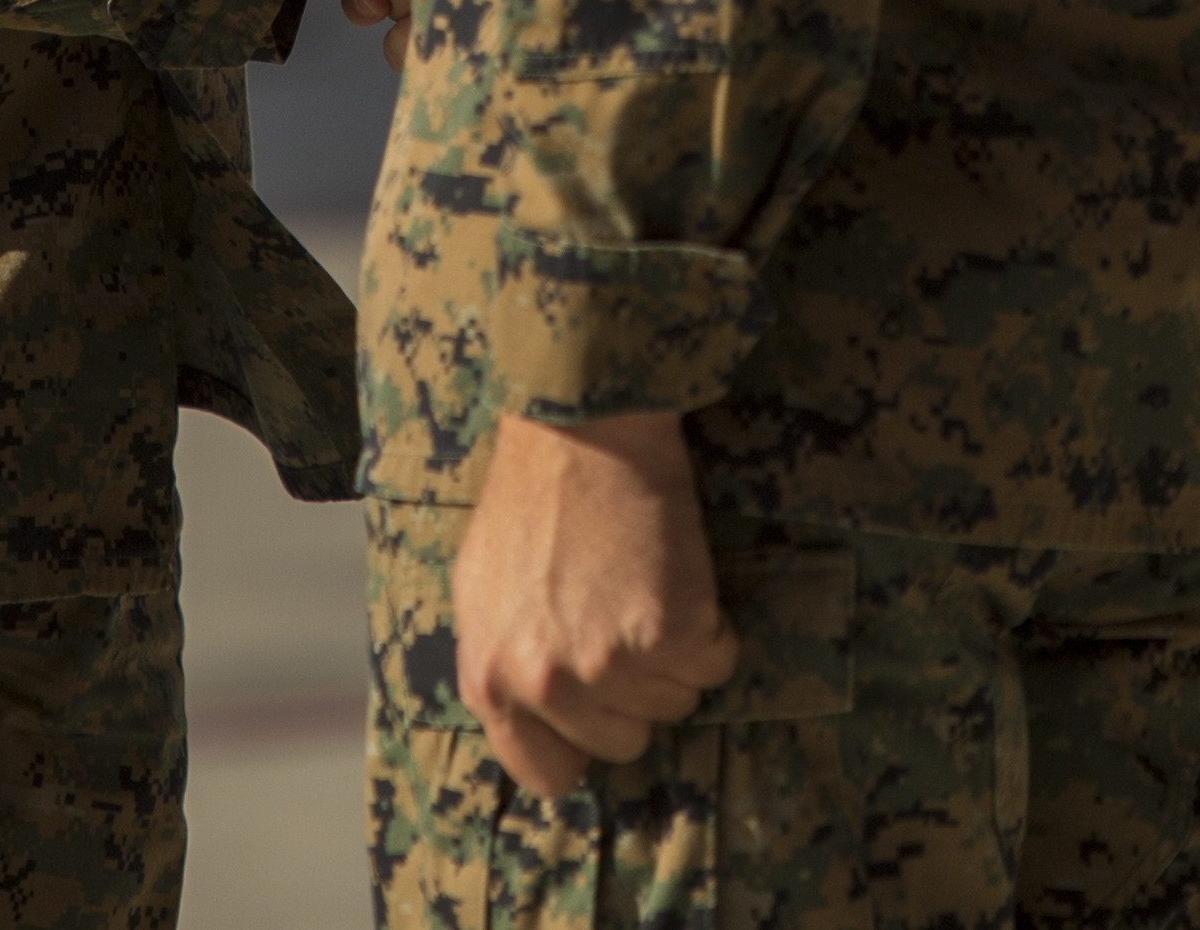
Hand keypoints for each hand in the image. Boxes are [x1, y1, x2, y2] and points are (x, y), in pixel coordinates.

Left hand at [454, 409, 736, 794]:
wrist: (584, 425)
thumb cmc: (531, 497)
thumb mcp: (481, 594)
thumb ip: (503, 666)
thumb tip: (537, 715)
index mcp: (489, 681)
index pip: (548, 774)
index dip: (582, 742)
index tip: (600, 709)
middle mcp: (546, 685)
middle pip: (624, 741)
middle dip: (635, 690)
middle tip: (627, 619)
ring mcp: (610, 663)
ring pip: (677, 701)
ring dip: (675, 654)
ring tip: (648, 584)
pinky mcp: (671, 630)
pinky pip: (717, 660)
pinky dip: (713, 624)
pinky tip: (681, 575)